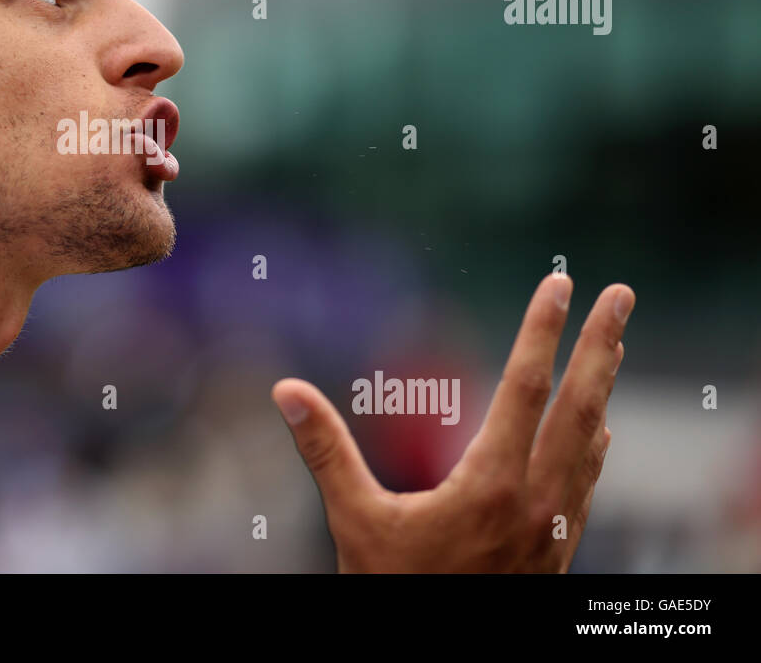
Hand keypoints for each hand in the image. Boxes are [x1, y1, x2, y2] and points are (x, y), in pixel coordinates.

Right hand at [272, 274, 632, 571]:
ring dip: (602, 387)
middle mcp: (536, 501)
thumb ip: (327, 451)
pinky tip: (598, 432)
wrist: (439, 661)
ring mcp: (554, 528)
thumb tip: (287, 391)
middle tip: (622, 294)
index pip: (527, 388)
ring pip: (590, 443)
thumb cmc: (397, 592)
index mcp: (492, 484)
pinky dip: (594, 443)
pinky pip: (586, 482)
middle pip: (580, 406)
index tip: (560, 283)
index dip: (543, 330)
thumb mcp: (356, 522)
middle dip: (601, 345)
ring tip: (613, 345)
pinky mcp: (555, 551)